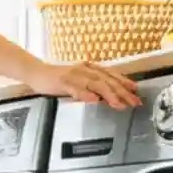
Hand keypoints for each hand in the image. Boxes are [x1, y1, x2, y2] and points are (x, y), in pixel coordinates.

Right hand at [25, 61, 140, 109]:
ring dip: (109, 94)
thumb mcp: (78, 81)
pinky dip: (86, 94)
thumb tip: (107, 96)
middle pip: (107, 80)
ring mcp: (74, 75)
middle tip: (133, 101)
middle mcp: (84, 70)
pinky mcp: (62, 82)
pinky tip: (94, 100)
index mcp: (89, 68)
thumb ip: (92, 87)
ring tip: (119, 104)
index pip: (111, 75)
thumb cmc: (57, 79)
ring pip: (95, 84)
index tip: (136, 92)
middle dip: (122, 92)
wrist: (36, 72)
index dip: (124, 83)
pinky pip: (76, 89)